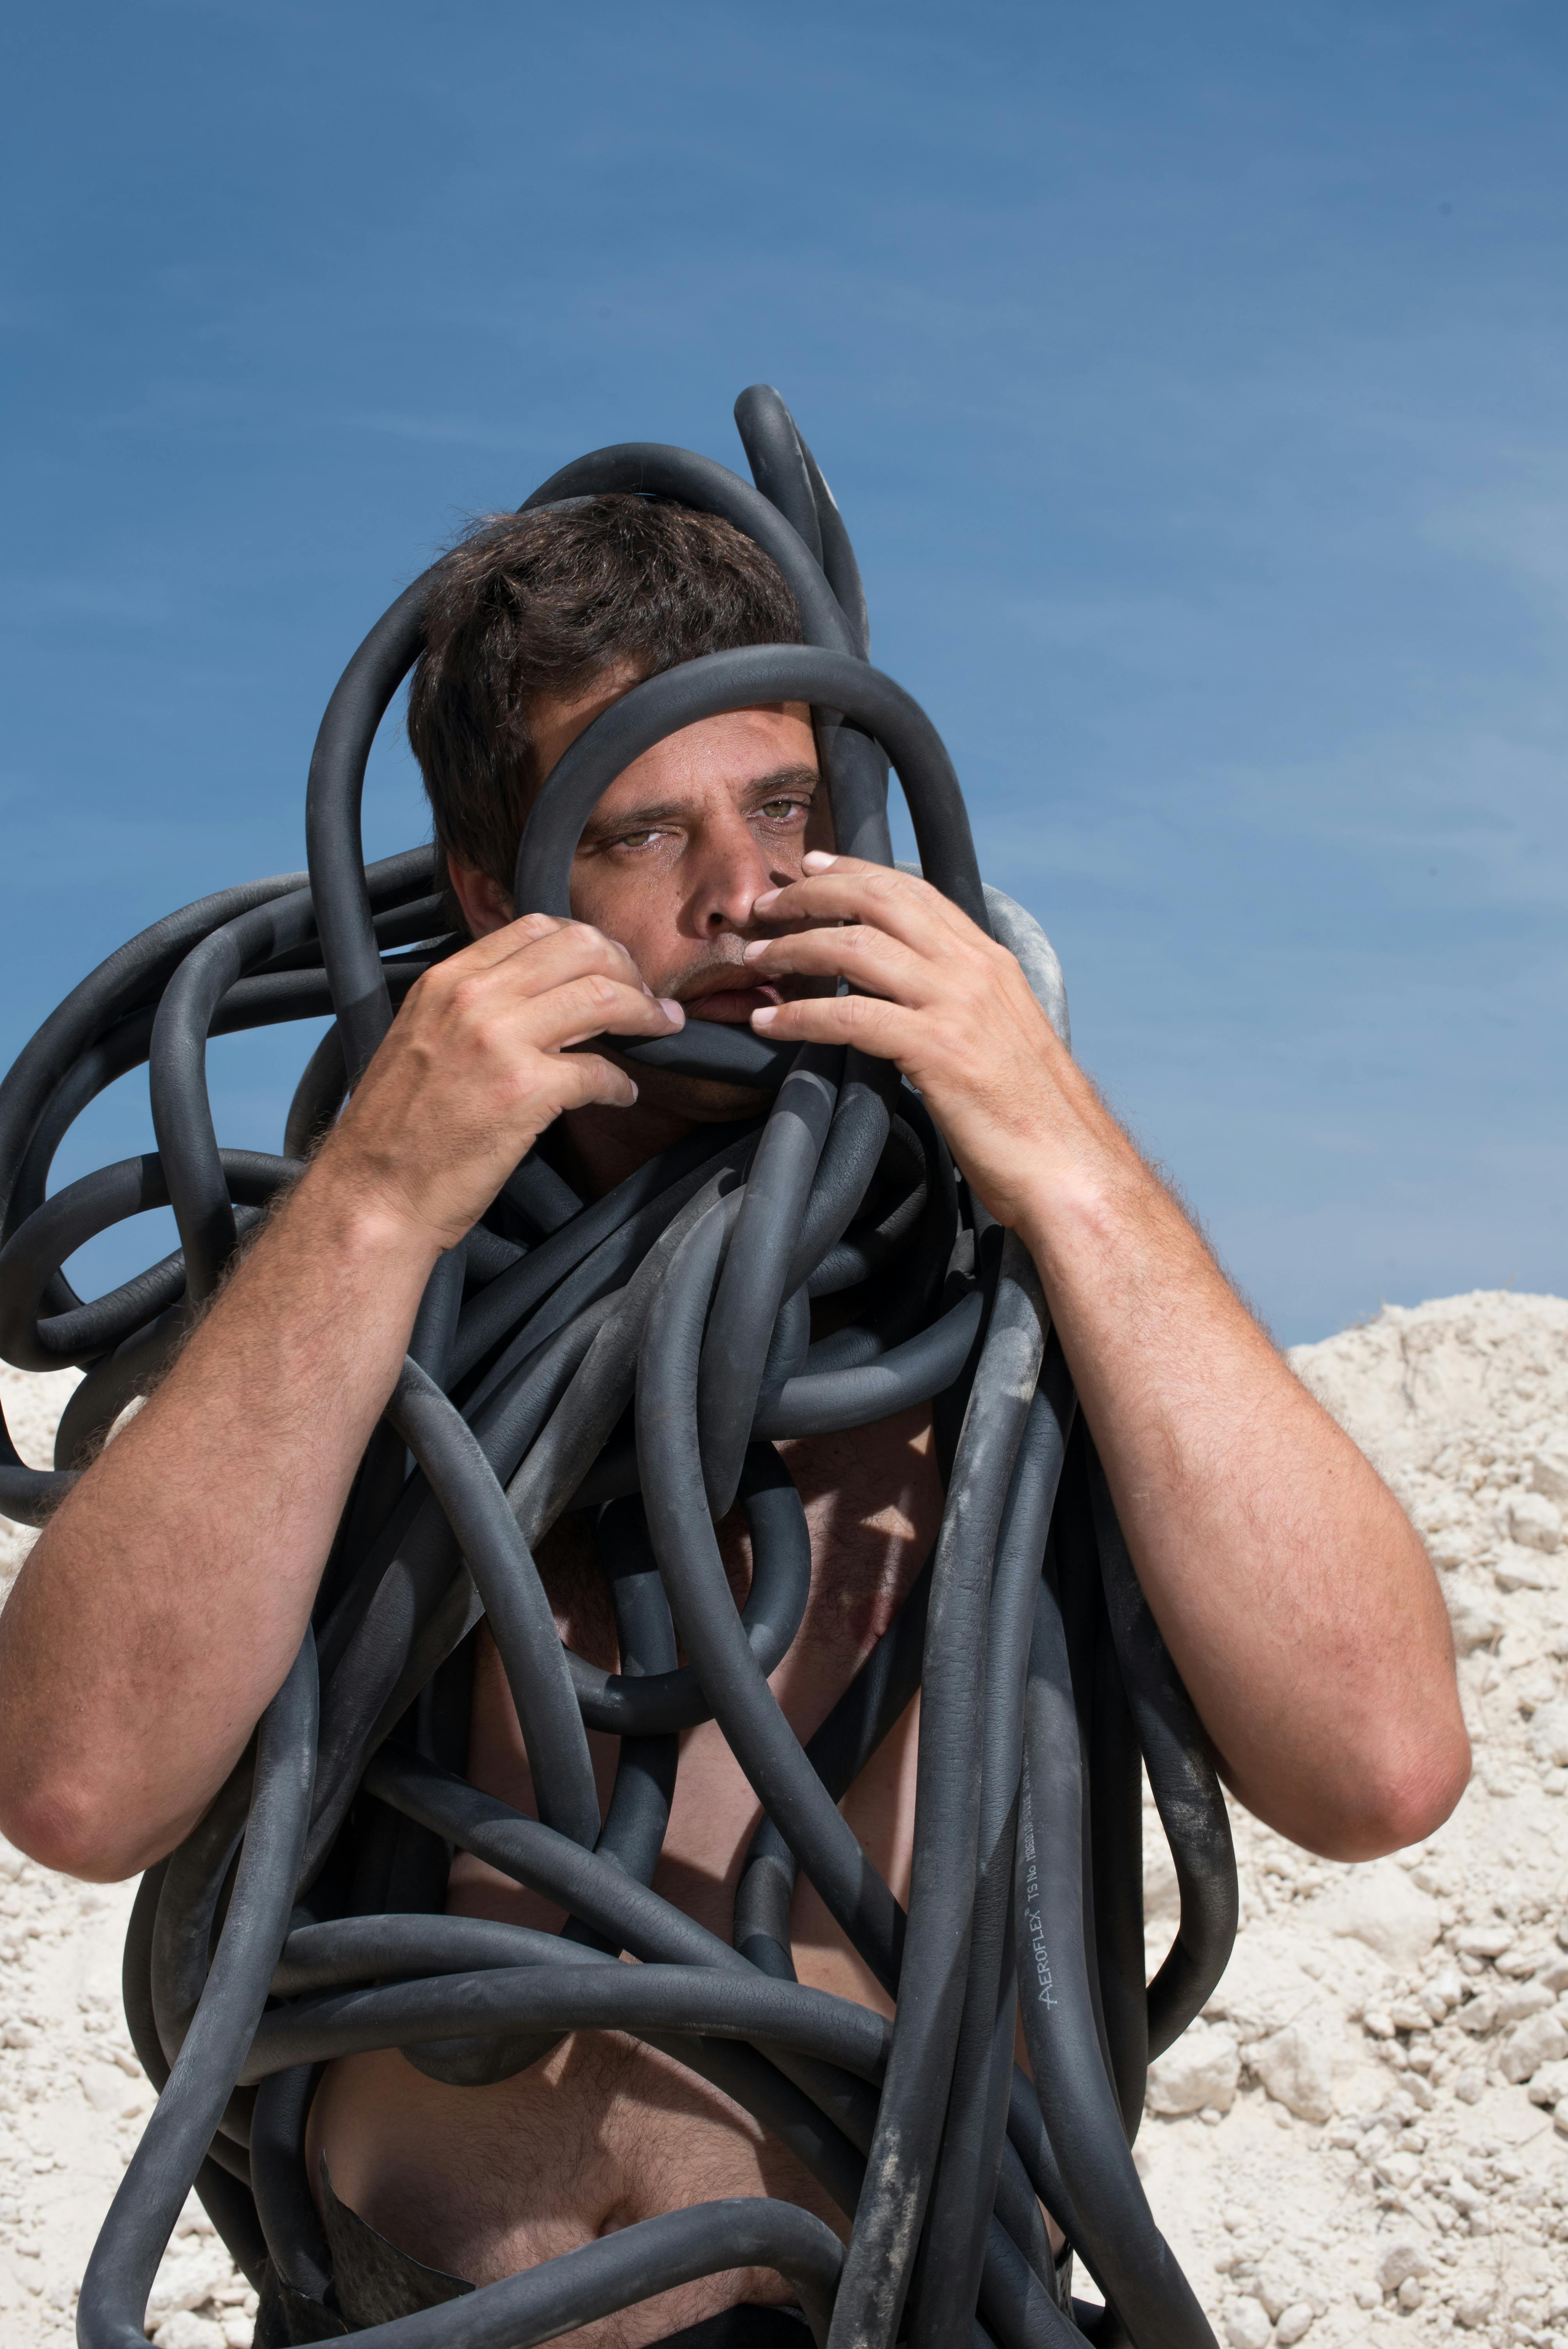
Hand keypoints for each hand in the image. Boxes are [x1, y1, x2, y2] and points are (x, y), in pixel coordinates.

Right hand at [312, 914, 682, 1251]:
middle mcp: (472, 998)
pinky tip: (624, 1093)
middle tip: (648, 998)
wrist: (374, 1193)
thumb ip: (473, 1008)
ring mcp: (499, 1041)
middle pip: (580, 947)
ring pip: (602, 996)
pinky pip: (599, 1070)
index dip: (589, 942)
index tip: (612, 967)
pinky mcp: (525, 1091)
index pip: (536, 927)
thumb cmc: (398, 1131)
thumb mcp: (422, 1039)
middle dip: (628, 968)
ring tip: (663, 1029)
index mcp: (446, 981)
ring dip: (645, 1012)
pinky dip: (622, 1084)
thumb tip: (537, 997)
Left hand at [743, 853, 1129, 1234]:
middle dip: (813, 893)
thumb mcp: (998, 1037)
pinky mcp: (939, 1051)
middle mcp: (974, 970)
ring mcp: (957, 1006)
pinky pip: (850, 1016)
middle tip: (765, 907)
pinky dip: (800, 1017)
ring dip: (794, 948)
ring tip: (755, 959)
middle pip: (879, 900)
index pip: (913, 891)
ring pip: (857, 947)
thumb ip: (958, 1004)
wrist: (1070, 1165)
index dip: (856, 871)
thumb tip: (909, 999)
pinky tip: (767, 1025)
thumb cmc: (1030, 1114)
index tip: (813, 865)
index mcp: (989, 961)